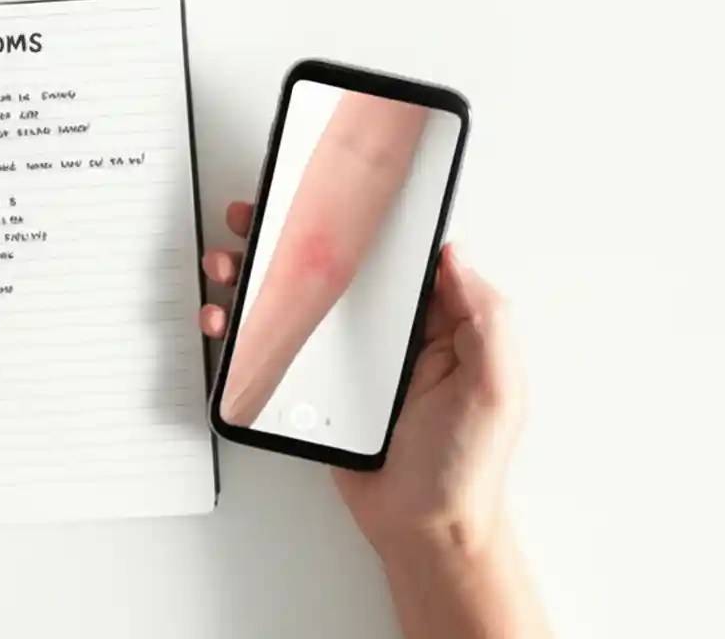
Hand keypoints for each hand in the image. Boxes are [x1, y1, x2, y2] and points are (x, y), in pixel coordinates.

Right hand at [201, 204, 525, 558]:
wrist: (423, 530)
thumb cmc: (466, 465)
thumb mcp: (495, 384)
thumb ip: (483, 315)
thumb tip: (453, 253)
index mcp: (435, 321)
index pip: (393, 255)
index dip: (358, 222)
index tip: (323, 196)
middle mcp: (389, 333)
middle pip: (333, 271)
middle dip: (291, 242)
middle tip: (256, 222)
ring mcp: (349, 360)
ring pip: (297, 305)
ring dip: (258, 280)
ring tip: (229, 268)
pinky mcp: (317, 389)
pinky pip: (279, 349)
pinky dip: (249, 333)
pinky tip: (230, 324)